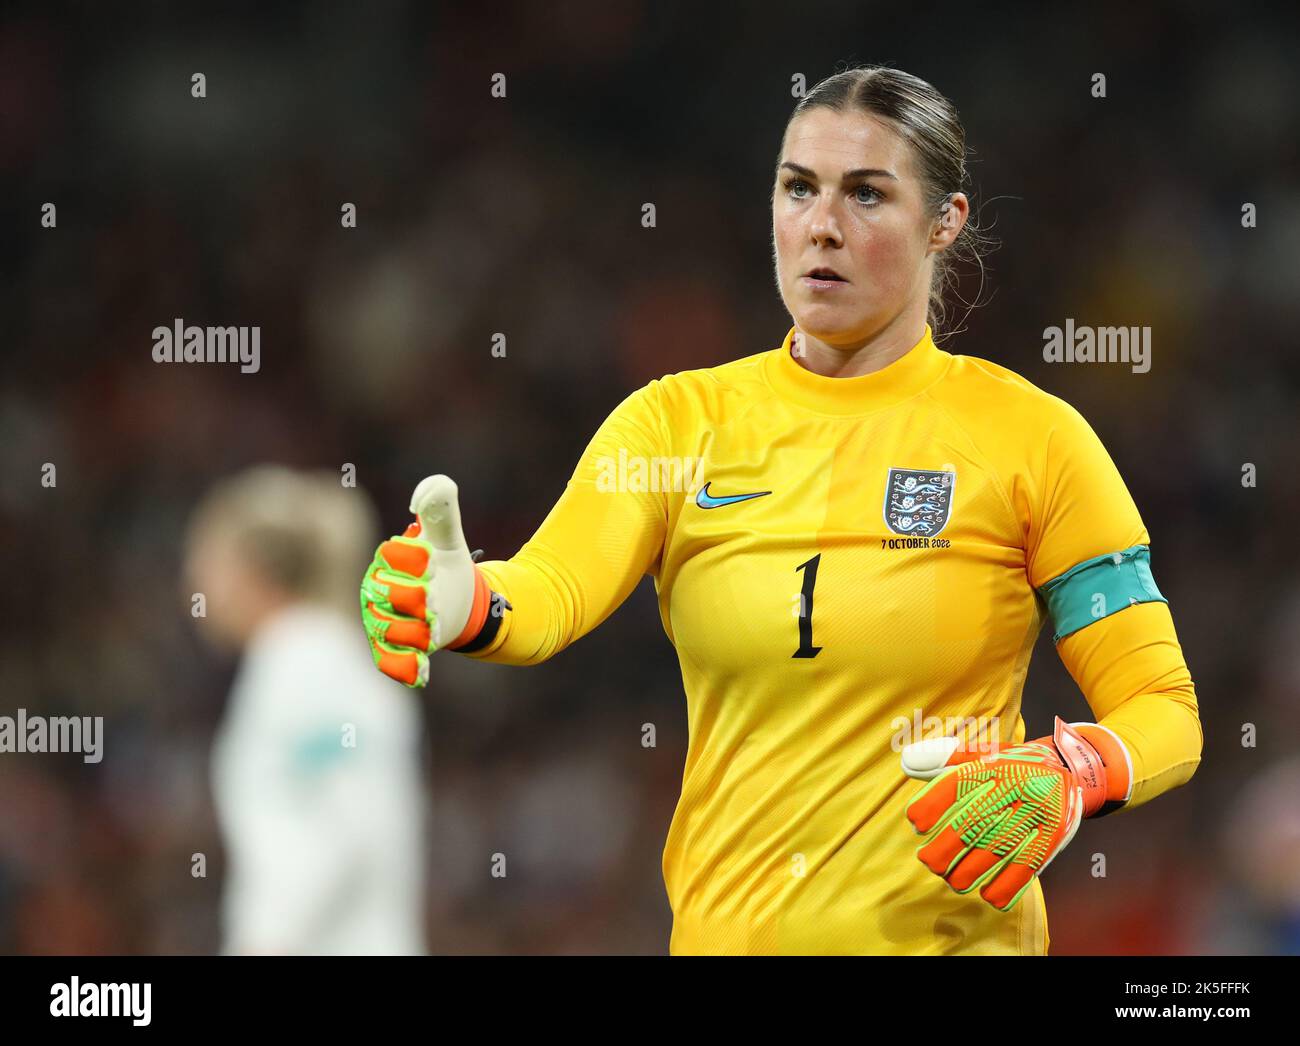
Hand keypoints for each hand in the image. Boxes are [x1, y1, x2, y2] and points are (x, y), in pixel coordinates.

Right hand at [360, 475, 479, 686]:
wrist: (455, 604)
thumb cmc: (443, 565)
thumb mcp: (447, 535)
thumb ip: (441, 508)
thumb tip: (423, 497)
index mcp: (388, 560)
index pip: (393, 557)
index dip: (414, 560)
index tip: (434, 562)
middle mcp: (377, 592)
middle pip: (392, 597)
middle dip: (416, 597)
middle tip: (436, 599)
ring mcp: (383, 623)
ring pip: (392, 631)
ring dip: (415, 633)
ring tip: (435, 629)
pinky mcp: (393, 651)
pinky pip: (390, 663)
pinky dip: (405, 668)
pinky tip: (423, 672)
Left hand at [900, 717, 1115, 910]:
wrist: (1072, 769)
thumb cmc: (1015, 764)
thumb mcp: (984, 751)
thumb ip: (945, 757)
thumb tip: (907, 763)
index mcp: (994, 763)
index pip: (955, 784)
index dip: (931, 807)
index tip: (916, 824)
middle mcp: (1016, 786)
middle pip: (973, 823)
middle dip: (944, 849)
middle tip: (929, 860)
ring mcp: (1036, 812)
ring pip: (996, 850)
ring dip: (968, 872)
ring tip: (953, 879)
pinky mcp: (1053, 835)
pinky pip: (1026, 867)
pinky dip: (1004, 887)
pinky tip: (988, 895)